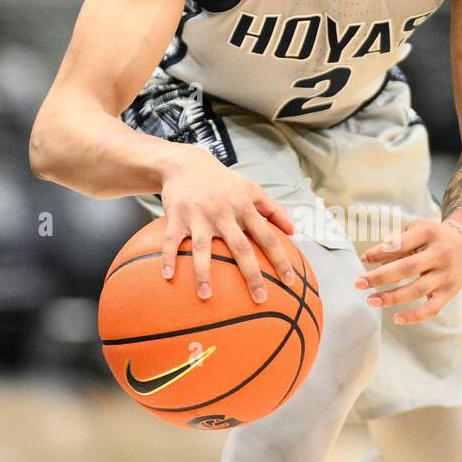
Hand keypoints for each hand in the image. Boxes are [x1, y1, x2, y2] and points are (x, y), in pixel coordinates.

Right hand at [159, 150, 296, 302]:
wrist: (186, 163)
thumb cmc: (223, 181)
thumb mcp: (251, 188)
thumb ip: (274, 209)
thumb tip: (294, 231)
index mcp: (245, 207)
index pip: (268, 237)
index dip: (280, 259)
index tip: (290, 282)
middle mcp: (224, 212)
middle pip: (241, 247)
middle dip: (251, 274)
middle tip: (260, 299)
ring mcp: (199, 216)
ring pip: (203, 248)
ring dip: (204, 272)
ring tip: (206, 295)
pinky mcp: (177, 217)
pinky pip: (172, 241)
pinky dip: (168, 258)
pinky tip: (167, 277)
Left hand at [354, 217, 461, 324]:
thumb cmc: (432, 237)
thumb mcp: (416, 230)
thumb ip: (395, 243)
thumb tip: (369, 260)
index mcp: (430, 233)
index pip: (401, 243)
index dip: (380, 252)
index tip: (363, 260)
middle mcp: (441, 254)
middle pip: (408, 268)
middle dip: (380, 277)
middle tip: (358, 283)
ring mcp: (446, 275)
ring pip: (417, 289)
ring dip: (392, 297)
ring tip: (371, 300)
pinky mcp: (450, 292)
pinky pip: (432, 308)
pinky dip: (415, 316)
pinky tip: (396, 319)